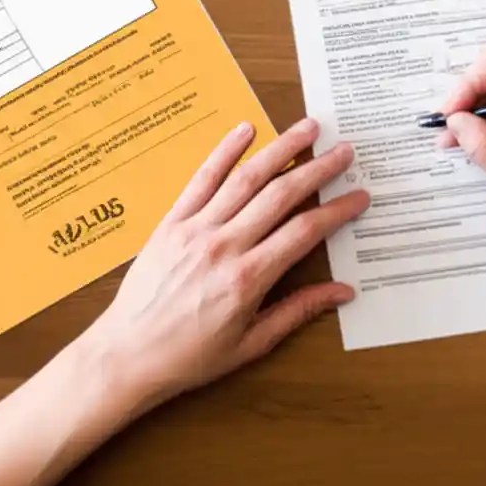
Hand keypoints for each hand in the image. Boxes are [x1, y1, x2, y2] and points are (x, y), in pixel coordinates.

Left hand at [78, 118, 367, 411]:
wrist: (126, 355)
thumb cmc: (189, 357)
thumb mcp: (251, 344)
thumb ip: (298, 311)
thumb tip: (342, 292)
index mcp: (248, 279)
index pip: (304, 232)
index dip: (336, 211)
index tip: (358, 197)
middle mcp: (224, 246)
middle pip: (281, 196)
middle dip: (317, 169)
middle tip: (344, 152)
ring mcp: (195, 229)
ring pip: (246, 179)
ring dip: (280, 149)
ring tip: (307, 128)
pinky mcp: (171, 222)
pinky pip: (201, 179)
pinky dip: (225, 152)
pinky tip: (245, 130)